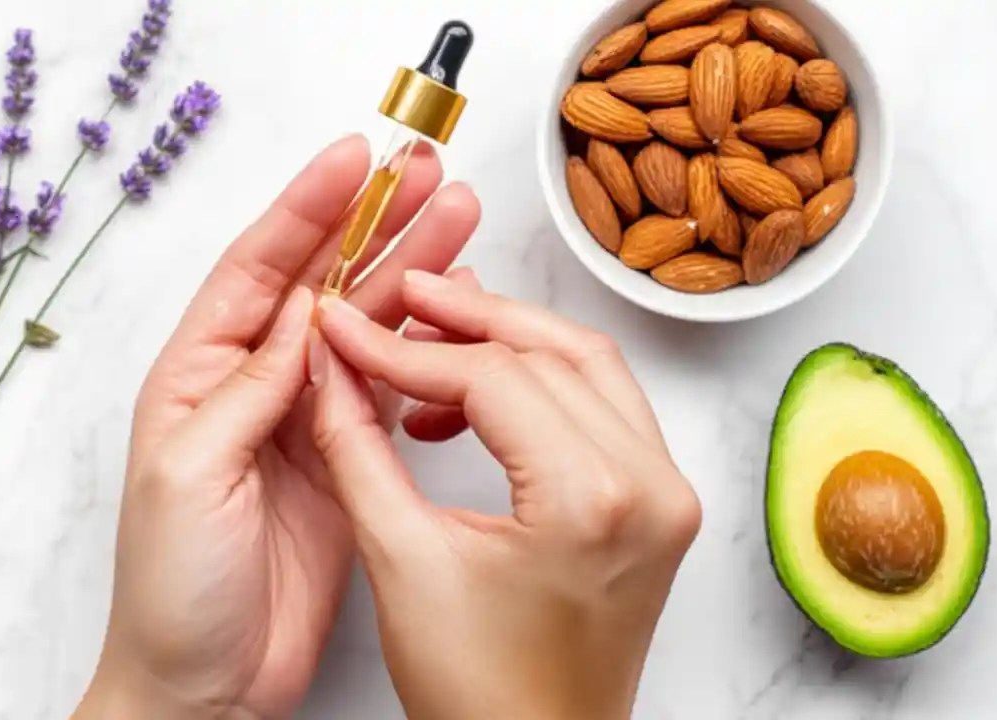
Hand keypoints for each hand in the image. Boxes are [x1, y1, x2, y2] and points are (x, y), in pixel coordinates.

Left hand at [73, 135, 479, 718]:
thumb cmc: (173, 589)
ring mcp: (305, 418)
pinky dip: (422, 344)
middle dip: (376, 224)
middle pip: (322, 283)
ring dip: (411, 273)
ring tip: (460, 221)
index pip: (259, 269)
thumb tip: (305, 316)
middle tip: (431, 175)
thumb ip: (251, 391)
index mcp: (199, 376)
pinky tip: (452, 312)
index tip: (354, 160)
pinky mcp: (347, 457)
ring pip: (365, 326)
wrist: (206, 682)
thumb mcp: (191, 475)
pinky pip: (389, 384)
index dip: (308, 210)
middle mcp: (252, 385)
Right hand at [310, 272, 701, 719]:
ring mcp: (667, 493)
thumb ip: (357, 447)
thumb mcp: (401, 560)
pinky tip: (474, 400)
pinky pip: (605, 406)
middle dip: (466, 320)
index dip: (407, 346)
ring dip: (511, 341)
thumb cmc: (477, 692)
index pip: (492, 378)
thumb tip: (329, 363)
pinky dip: (543, 383)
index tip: (348, 327)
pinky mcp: (661, 503)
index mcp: (592, 501)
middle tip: (397, 302)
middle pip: (552, 351)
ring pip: (589, 365)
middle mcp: (651, 486)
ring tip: (430, 340)